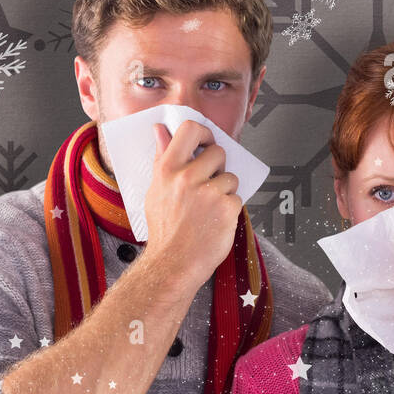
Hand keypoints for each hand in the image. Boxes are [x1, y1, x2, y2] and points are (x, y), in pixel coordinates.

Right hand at [142, 120, 241, 289]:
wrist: (173, 264)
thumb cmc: (165, 230)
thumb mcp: (156, 190)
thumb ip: (162, 158)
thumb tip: (160, 130)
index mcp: (168, 169)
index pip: (190, 129)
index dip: (204, 132)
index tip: (206, 143)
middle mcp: (187, 177)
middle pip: (219, 152)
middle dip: (218, 167)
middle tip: (208, 186)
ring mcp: (209, 192)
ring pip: (231, 177)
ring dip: (226, 191)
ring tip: (209, 209)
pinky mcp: (227, 207)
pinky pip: (237, 197)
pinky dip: (231, 209)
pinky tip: (216, 221)